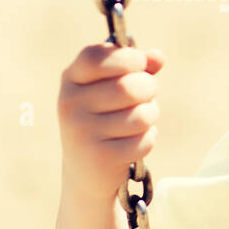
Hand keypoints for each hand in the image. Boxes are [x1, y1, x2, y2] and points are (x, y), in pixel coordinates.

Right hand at [58, 42, 165, 200]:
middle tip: (146, 97)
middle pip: (129, 87)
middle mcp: (70, 103)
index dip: (127, 57)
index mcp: (71, 79)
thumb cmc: (108, 118)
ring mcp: (81, 131)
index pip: (96, 56)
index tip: (140, 64)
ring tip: (138, 122)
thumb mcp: (116, 88)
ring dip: (150, 116)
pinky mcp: (99, 157)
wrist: (88, 171)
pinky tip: (133, 144)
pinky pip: (144, 140)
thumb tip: (158, 57)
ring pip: (142, 115)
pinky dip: (147, 140)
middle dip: (149, 89)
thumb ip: (137, 68)